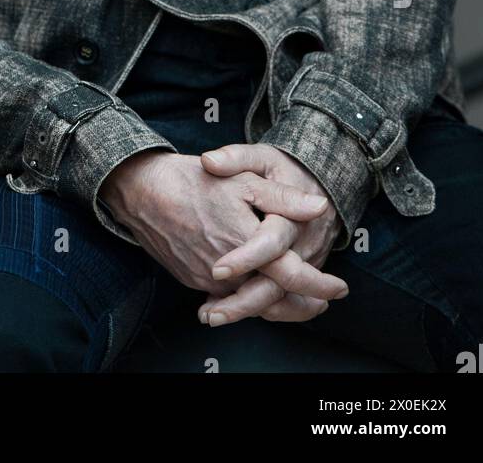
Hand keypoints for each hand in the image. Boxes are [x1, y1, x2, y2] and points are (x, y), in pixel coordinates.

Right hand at [98, 149, 346, 309]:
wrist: (143, 191)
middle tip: (324, 303)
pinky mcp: (191, 281)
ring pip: (249, 302)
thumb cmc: (195, 179)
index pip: (290, 273)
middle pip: (272, 299)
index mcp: (245, 240)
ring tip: (299, 303)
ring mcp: (206, 279)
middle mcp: (226, 269)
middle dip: (302, 306)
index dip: (318, 284)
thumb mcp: (243, 178)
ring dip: (276, 305)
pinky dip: (246, 298)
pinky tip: (256, 290)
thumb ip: (282, 198)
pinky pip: (225, 297)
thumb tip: (320, 207)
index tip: (339, 288)